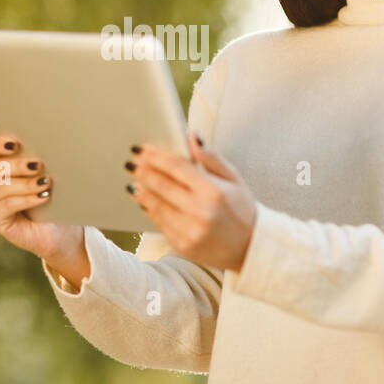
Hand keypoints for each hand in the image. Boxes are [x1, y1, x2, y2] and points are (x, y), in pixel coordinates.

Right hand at [0, 126, 85, 267]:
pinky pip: (6, 205)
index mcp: (0, 166)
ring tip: (46, 183)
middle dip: (19, 164)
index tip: (16, 142)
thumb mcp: (49, 173)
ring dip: (26, 183)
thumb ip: (39, 154)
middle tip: (39, 164)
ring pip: (2, 186)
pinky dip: (26, 200)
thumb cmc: (56, 199)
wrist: (62, 231)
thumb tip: (38, 128)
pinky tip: (42, 197)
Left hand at [125, 129, 256, 271]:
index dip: (156, 156)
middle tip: (131, 162)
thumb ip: (210, 157)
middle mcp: (200, 212)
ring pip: (157, 206)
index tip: (142, 148)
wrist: (251, 248)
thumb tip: (189, 135)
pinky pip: (160, 224)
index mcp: (214, 192)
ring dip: (142, 191)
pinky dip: (150, 210)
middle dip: (143, 171)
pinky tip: (144, 200)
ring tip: (133, 180)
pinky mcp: (184, 246)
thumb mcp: (233, 178)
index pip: (177, 167)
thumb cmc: (242, 208)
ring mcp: (190, 232)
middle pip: (162, 186)